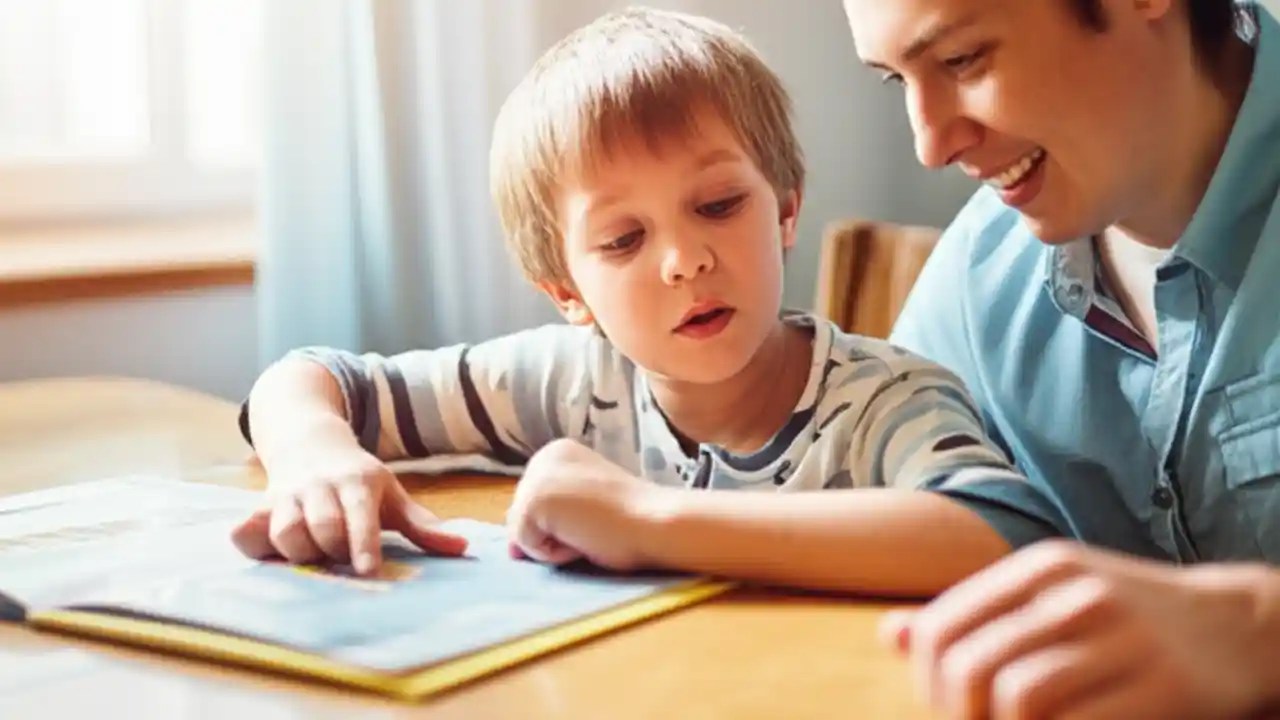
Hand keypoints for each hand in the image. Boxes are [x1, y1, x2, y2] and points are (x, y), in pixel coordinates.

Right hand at [230, 441, 466, 574]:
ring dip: (299, 553)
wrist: (310, 442)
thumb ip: (422, 524)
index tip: (368, 572)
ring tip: (313, 558)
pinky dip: (253, 543)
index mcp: (357, 483)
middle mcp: (320, 487)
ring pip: (286, 531)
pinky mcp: (261, 506)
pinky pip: (247, 529)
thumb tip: (462, 547)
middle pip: (323, 527)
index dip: (363, 545)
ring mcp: (287, 495)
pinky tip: (268, 552)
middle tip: (341, 562)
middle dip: (333, 551)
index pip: (360, 516)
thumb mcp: (392, 494)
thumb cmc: (359, 480)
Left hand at [507, 438, 658, 570]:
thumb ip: (550, 520)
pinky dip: (553, 553)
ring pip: (522, 532)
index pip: (535, 503)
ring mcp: (536, 476)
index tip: (598, 516)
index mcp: (559, 453)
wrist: (655, 521)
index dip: (562, 524)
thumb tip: (512, 551)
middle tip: (597, 524)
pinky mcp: (533, 500)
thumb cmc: (633, 519)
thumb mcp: (584, 509)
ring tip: (590, 530)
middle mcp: (543, 457)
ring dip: (554, 544)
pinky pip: (526, 545)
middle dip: (554, 533)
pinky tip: (583, 537)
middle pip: (522, 516)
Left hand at [881, 540, 1279, 719]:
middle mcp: (1077, 594)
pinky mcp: (1163, 686)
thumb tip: (892, 635)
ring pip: (1017, 696)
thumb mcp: (1048, 598)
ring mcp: (1123, 638)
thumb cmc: (1122, 620)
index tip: (948, 709)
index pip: (943, 627)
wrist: (1238, 628)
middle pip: (970, 666)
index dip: (928, 681)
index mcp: (1041, 568)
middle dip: (956, 714)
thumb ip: (974, 614)